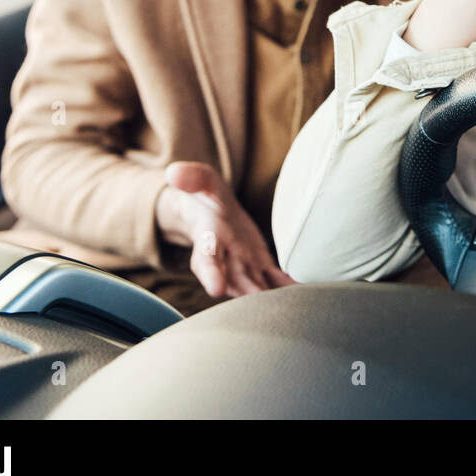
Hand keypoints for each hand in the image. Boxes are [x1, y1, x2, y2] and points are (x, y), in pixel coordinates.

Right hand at [156, 161, 295, 297]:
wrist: (212, 214)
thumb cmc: (206, 197)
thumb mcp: (200, 183)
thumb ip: (191, 178)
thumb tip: (173, 171)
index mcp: (208, 240)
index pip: (205, 259)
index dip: (210, 273)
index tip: (215, 287)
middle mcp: (224, 259)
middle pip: (235, 279)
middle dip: (248, 292)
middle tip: (264, 303)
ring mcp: (243, 265)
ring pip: (255, 284)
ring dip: (268, 295)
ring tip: (286, 304)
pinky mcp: (260, 265)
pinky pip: (273, 279)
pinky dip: (285, 286)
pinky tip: (301, 291)